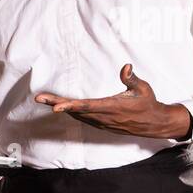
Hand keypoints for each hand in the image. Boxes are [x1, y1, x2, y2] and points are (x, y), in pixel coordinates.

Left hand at [35, 64, 192, 138]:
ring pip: (77, 115)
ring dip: (60, 107)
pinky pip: (82, 118)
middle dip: (57, 104)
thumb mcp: (143, 88)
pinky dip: (71, 112)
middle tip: (39, 98)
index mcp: (112, 107)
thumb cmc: (148, 103)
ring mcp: (102, 123)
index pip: (87, 106)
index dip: (71, 106)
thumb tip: (126, 66)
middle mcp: (104, 117)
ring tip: (44, 99)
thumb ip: (131, 78)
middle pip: (76, 110)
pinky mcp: (102, 125)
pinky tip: (61, 106)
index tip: (55, 107)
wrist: (153, 124)